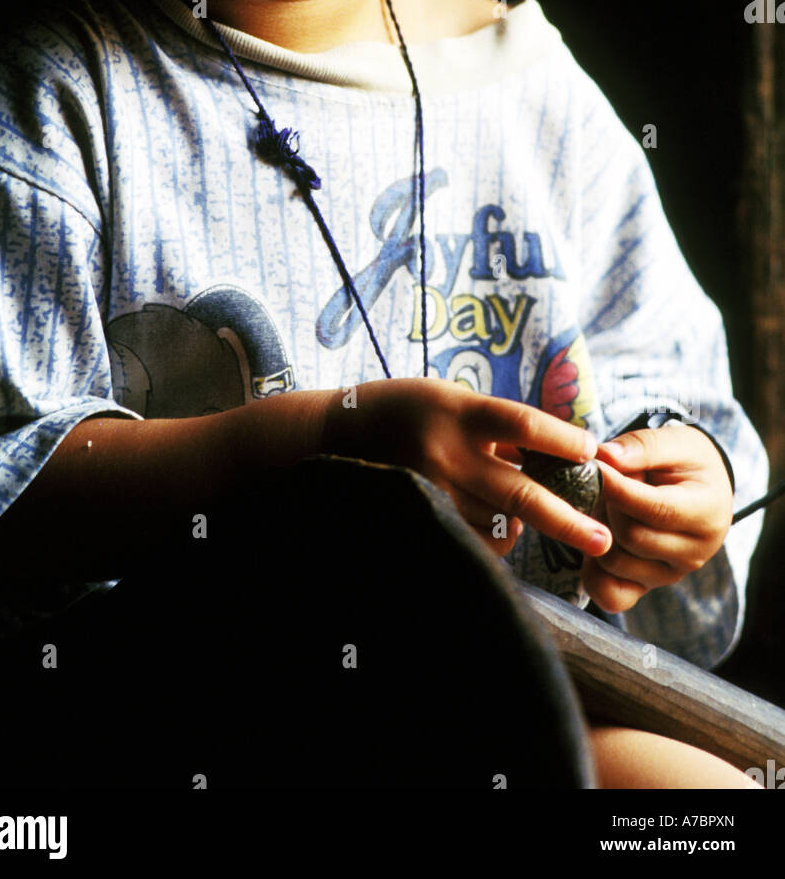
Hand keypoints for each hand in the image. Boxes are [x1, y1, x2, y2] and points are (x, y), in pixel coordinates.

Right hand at [319, 377, 612, 559]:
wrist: (337, 432)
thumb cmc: (407, 409)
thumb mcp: (452, 400)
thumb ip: (497, 428)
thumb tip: (558, 453)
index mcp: (459, 413)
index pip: (523, 425)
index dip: (562, 439)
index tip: (593, 450)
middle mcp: (447, 454)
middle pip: (520, 492)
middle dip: (567, 520)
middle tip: (604, 539)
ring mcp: (432, 491)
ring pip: (499, 523)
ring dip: (525, 524)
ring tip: (534, 514)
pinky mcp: (421, 516)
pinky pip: (474, 540)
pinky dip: (497, 538)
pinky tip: (500, 525)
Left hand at [581, 423, 733, 612]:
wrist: (699, 488)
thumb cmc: (686, 462)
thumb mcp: (674, 442)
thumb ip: (640, 446)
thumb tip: (605, 457)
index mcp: (707, 514)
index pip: (656, 509)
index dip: (618, 488)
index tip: (594, 466)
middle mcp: (693, 553)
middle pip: (631, 536)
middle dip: (607, 504)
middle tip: (602, 479)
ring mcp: (670, 575)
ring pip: (615, 562)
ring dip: (597, 530)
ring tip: (604, 502)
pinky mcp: (647, 586)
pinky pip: (612, 595)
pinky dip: (594, 571)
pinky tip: (594, 538)